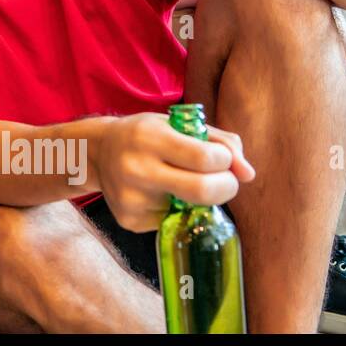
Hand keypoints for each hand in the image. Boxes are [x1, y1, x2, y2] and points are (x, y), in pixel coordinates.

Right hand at [94, 112, 255, 231]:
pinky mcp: (129, 220)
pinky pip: (172, 222)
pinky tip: (159, 195)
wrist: (97, 152)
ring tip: (182, 183)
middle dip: (226, 187)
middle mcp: (136, 169)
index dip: (225, 161)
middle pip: (202, 191)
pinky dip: (175, 210)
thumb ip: (220, 142)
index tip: (221, 159)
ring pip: (190, 209)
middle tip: (225, 182)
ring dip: (199, 199)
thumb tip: (249, 174)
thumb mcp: (177, 124)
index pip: (205, 158)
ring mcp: (131, 198)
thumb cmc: (146, 135)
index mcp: (149, 138)